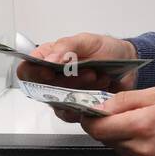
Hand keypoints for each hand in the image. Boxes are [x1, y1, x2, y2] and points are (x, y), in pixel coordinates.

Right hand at [16, 32, 139, 97]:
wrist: (128, 63)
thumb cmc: (106, 50)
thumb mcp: (87, 41)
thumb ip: (66, 46)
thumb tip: (49, 58)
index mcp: (49, 58)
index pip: (26, 70)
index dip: (33, 72)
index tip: (50, 71)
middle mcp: (53, 79)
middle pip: (42, 89)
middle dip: (66, 81)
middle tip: (88, 71)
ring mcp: (64, 95)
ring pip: (58, 102)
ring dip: (79, 91)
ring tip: (98, 78)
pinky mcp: (76, 109)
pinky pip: (70, 115)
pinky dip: (85, 104)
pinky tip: (99, 91)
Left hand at [80, 87, 154, 155]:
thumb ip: (126, 99)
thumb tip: (102, 105)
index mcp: (141, 124)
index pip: (97, 127)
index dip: (90, 119)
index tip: (92, 113)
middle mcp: (140, 148)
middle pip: (105, 138)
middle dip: (110, 125)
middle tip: (127, 116)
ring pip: (117, 148)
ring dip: (122, 137)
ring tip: (146, 128)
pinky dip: (134, 149)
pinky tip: (152, 141)